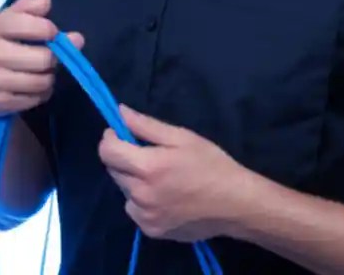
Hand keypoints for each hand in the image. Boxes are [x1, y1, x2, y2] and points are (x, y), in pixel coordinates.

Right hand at [0, 0, 83, 120]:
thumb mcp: (6, 22)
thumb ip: (27, 9)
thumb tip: (45, 1)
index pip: (31, 25)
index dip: (50, 30)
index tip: (51, 33)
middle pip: (44, 58)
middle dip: (53, 58)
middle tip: (49, 57)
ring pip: (42, 81)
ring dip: (48, 77)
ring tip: (41, 72)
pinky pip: (36, 98)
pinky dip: (41, 93)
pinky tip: (32, 87)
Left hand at [98, 105, 249, 241]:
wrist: (236, 205)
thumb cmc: (211, 165)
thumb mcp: (182, 137)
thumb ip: (147, 126)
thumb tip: (120, 113)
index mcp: (148, 167)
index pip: (107, 152)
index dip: (110, 139)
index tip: (120, 134)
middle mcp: (141, 194)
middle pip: (114, 170)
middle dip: (123, 159)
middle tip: (147, 155)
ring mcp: (145, 216)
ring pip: (124, 191)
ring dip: (133, 181)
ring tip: (159, 179)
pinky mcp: (151, 231)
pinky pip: (135, 210)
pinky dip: (142, 202)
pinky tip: (164, 197)